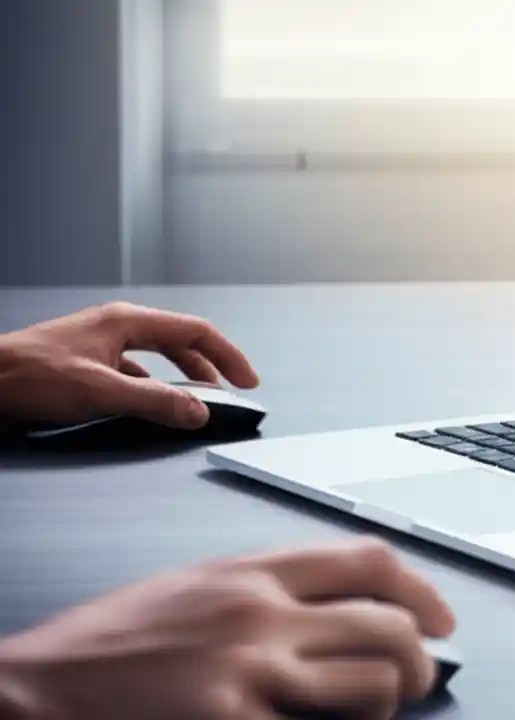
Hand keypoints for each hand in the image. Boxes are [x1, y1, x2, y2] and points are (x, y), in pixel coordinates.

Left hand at [0, 302, 258, 429]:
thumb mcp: (100, 392)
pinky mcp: (86, 365)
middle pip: (180, 342)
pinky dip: (153, 389)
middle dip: (210, 367)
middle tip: (230, 392)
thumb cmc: (29, 376)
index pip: (196, 331)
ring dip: (181, 380)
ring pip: (157, 359)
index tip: (247, 380)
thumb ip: (155, 402)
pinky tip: (152, 407)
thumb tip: (199, 411)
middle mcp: (116, 327)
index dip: (228, 356)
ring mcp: (100, 344)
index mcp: (126, 321)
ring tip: (196, 402)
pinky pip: (134, 373)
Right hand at [0, 537, 456, 719]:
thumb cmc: (102, 652)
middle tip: (422, 678)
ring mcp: (247, 673)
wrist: (25, 697)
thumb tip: (341, 610)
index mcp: (247, 573)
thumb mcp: (190, 591)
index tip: (442, 617)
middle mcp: (257, 614)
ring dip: (387, 705)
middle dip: (422, 659)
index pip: (368, 560)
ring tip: (372, 714)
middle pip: (388, 625)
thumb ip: (266, 593)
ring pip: (372, 683)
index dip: (422, 591)